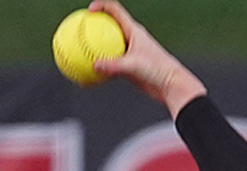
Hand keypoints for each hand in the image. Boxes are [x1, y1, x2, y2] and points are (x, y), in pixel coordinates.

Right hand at [87, 2, 207, 115]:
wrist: (171, 86)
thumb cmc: (158, 71)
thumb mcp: (135, 67)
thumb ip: (115, 66)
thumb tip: (95, 66)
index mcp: (133, 31)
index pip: (115, 11)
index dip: (101, 6)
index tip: (88, 11)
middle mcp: (130, 39)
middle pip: (106, 27)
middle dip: (91, 27)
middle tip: (75, 30)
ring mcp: (128, 53)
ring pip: (105, 49)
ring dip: (91, 51)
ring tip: (75, 54)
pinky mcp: (127, 68)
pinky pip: (108, 67)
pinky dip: (97, 72)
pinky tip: (85, 80)